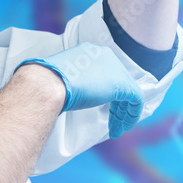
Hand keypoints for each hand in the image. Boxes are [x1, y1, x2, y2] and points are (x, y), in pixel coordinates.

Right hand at [17, 43, 143, 138]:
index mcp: (89, 52)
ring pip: (128, 92)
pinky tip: (123, 127)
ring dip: (123, 113)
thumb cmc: (46, 83)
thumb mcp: (60, 78)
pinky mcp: (123, 84)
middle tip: (112, 121)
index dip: (105, 92)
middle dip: (116, 104)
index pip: (105, 73)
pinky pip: (136, 100)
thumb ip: (71, 81)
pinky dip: (131, 115)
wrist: (48, 84)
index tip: (101, 107)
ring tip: (117, 129)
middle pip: (118, 82)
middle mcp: (105, 56)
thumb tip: (68, 93)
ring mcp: (115, 69)